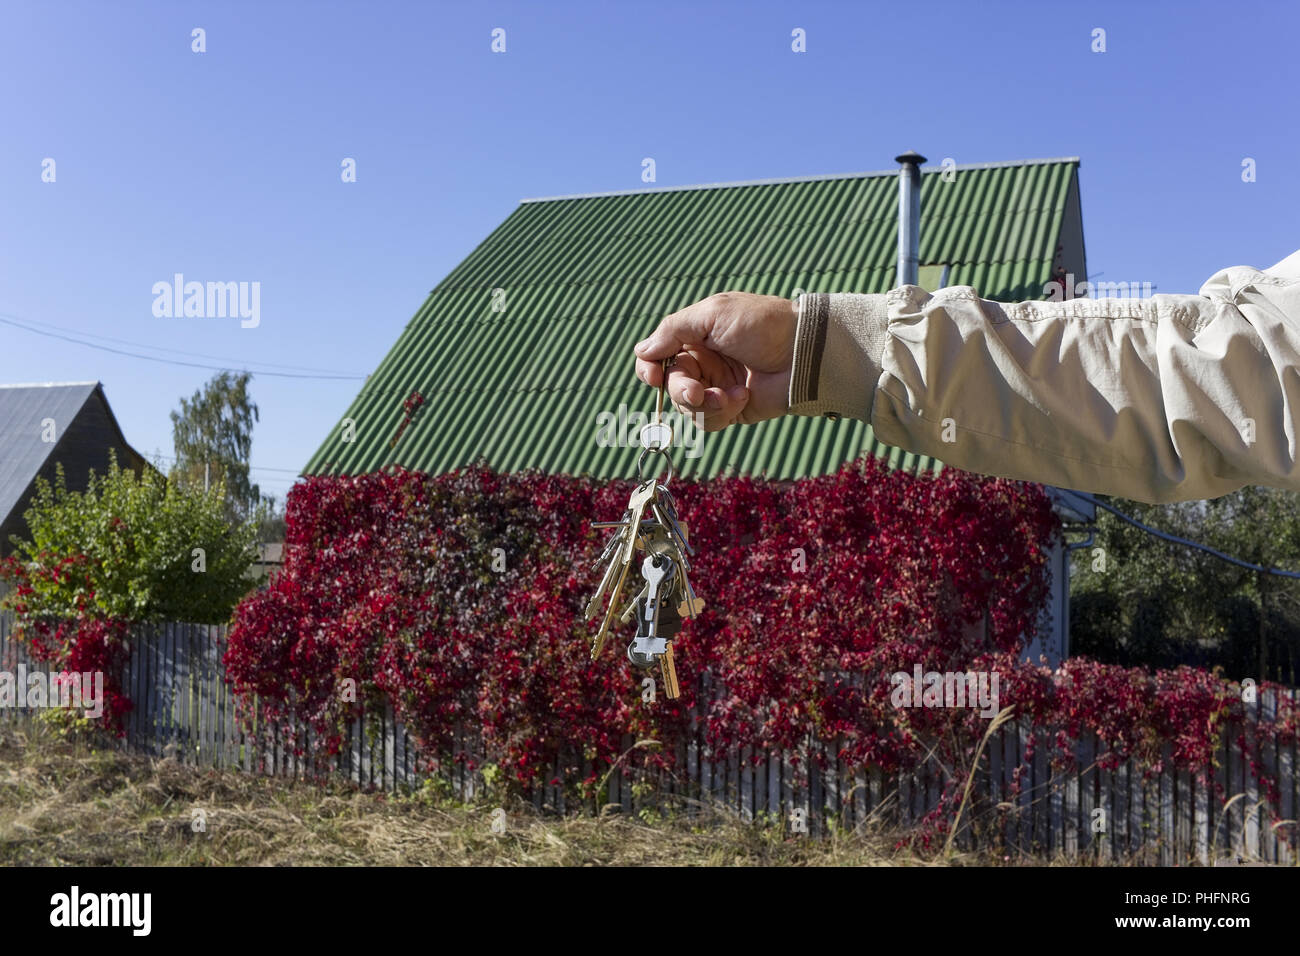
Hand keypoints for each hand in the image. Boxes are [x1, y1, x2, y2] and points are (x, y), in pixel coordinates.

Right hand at [633, 291, 796, 430]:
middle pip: (668, 387)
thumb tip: (641, 350)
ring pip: (687, 408)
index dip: (649, 369)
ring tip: (729, 396)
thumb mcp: (713, 315)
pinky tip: (743, 397)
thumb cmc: (762, 325)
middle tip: (697, 391)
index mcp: (694, 337)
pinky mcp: (733, 410)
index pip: (656, 357)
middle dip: (680, 391)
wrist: (803, 352)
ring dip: (703, 405)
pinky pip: (710, 421)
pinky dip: (723, 412)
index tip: (654, 376)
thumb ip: (673, 330)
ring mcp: (717, 387)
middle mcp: (703, 363)